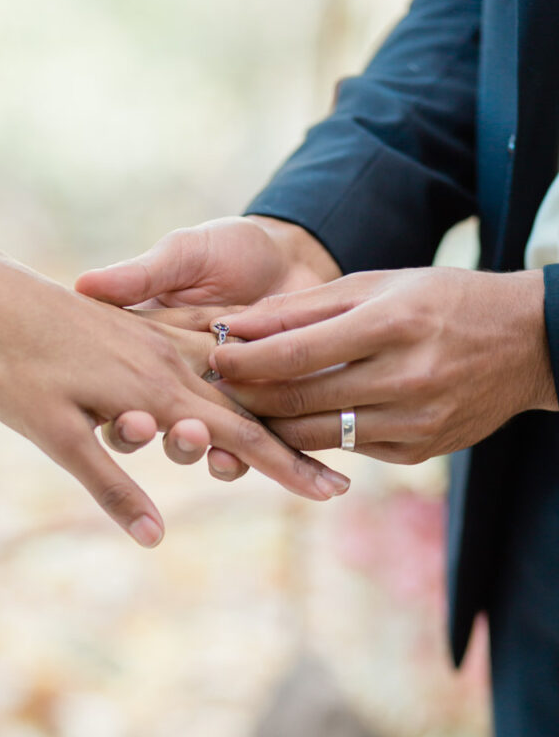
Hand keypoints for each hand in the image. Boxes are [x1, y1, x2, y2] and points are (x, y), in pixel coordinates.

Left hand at [0, 246, 349, 547]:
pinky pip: (201, 344)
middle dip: (292, 446)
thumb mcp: (54, 435)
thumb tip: (155, 537)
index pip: (239, 437)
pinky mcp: (138, 324)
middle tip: (333, 481)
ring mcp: (155, 338)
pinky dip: (233, 367)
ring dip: (268, 409)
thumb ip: (109, 482)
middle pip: (248, 408)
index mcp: (155, 392)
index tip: (329, 495)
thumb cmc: (11, 369)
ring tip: (302, 438)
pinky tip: (243, 370)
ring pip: (230, 377)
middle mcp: (167, 362)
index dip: (285, 468)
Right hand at [76, 215, 340, 475]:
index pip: (122, 393)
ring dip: (200, 450)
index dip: (121, 416)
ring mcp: (221, 402)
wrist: (292, 253)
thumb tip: (85, 284)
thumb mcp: (182, 255)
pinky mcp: (264, 411)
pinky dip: (254, 456)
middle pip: (162, 427)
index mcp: (150, 353)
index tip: (132, 418)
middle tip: (180, 433)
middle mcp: (179, 386)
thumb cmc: (228, 248)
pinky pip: (250, 447)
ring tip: (212, 447)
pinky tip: (260, 455)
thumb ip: (141, 276)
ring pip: (201, 443)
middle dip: (168, 438)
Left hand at [209, 268, 557, 463]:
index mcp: (392, 325)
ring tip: (244, 402)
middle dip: (245, 394)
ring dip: (269, 422)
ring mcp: (414, 423)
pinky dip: (312, 435)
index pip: (294, 353)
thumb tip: (234, 325)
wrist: (524, 343)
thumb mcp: (377, 285)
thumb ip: (302, 307)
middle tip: (216, 384)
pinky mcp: (416, 451)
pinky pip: (346, 449)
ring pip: (314, 435)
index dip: (243, 359)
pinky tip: (293, 417)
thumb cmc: (440, 301)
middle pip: (297, 400)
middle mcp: (405, 379)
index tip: (212, 354)